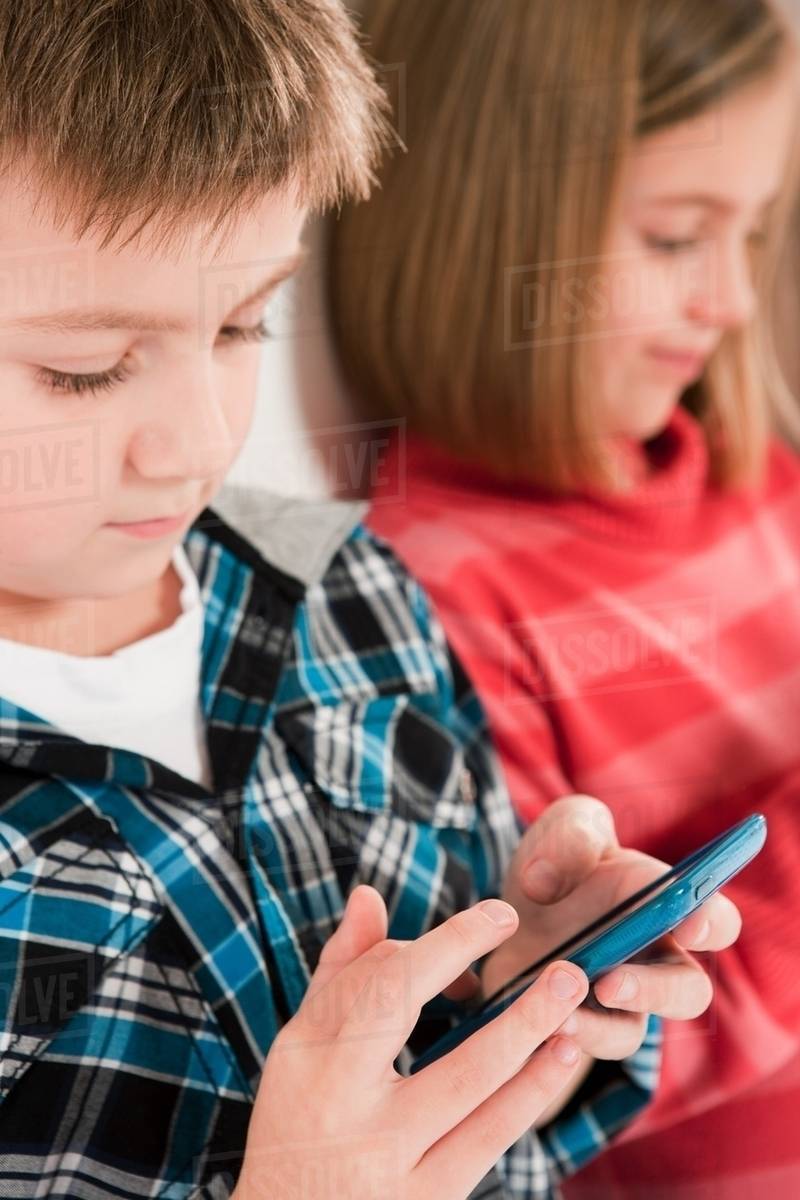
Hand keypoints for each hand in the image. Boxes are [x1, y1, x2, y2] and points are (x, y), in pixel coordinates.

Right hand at [232, 884, 589, 1199]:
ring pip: (479, 1098)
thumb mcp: (303, 1038)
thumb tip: (370, 895)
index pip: (389, 990)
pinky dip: (529, 1095)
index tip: (498, 914)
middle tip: (567, 968)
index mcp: (316, 1061)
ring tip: (572, 1004)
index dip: (450, 945)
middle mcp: (355, 1117)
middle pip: (448, 1054)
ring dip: (534, 1046)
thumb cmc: (296, 1113)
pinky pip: (489, 1142)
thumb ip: (343, 967)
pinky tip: (558, 1058)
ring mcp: (393, 1167)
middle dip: (515, 1010)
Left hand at [480, 796, 741, 1105]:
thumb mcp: (562, 830)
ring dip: (599, 1029)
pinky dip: (563, 1042)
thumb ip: (569, 835)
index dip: (711, 925)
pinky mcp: (577, 1026)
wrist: (504, 913)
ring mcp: (616, 1000)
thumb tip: (545, 880)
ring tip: (559, 1017)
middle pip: (688, 993)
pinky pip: (581, 1049)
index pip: (715, 921)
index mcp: (663, 904)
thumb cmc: (555, 864)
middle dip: (655, 993)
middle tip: (609, 984)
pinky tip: (538, 1029)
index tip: (688, 926)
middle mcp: (651, 959)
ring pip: (631, 1034)